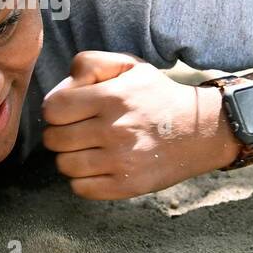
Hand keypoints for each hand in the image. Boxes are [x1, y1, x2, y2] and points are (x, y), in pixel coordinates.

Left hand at [41, 51, 237, 198]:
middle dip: (60, 133)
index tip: (68, 110)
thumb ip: (91, 63)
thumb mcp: (129, 65)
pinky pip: (81, 188)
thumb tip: (65, 85)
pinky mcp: (127, 186)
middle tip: (77, 130)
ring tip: (86, 149)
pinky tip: (96, 166)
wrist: (200, 131)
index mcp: (112, 98)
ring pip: (64, 165)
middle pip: (54, 139)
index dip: (55, 109)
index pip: (53, 109)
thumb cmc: (155, 96)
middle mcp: (116, 130)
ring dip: (69, 157)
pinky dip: (82, 179)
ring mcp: (122, 161)